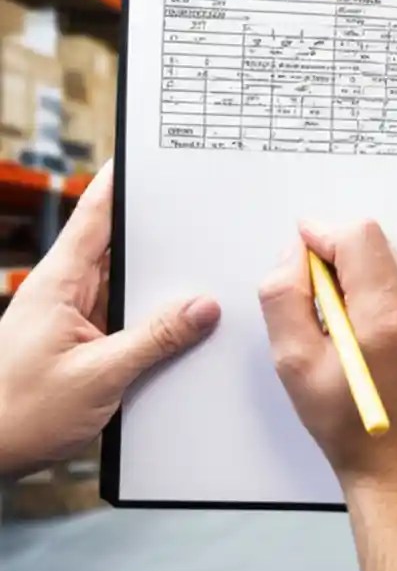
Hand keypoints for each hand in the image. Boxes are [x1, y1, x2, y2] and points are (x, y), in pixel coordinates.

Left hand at [0, 163, 220, 476]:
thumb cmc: (17, 414)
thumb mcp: (98, 375)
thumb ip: (155, 339)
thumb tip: (203, 307)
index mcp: (58, 283)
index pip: (93, 215)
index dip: (121, 182)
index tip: (149, 157)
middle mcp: (64, 292)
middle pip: (118, 246)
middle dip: (159, 232)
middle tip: (201, 214)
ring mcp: (72, 318)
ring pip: (126, 284)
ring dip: (159, 281)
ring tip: (202, 273)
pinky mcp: (81, 343)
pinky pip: (125, 316)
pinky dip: (152, 315)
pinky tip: (181, 323)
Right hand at [258, 220, 396, 493]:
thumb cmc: (350, 430)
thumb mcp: (296, 367)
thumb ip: (285, 300)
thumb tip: (294, 254)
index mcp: (390, 318)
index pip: (361, 237)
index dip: (324, 235)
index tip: (300, 251)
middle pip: (379, 247)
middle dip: (339, 258)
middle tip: (316, 299)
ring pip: (395, 265)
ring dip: (362, 278)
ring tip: (344, 326)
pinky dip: (384, 295)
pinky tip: (371, 336)